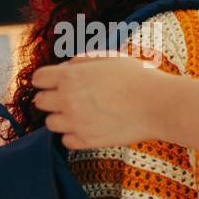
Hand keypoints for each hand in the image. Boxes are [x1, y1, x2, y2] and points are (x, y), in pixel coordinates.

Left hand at [31, 52, 157, 148]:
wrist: (160, 105)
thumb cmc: (138, 77)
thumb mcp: (109, 57)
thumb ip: (81, 61)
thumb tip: (65, 68)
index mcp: (70, 76)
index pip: (38, 79)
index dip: (47, 79)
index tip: (56, 82)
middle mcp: (68, 100)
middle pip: (40, 102)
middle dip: (52, 98)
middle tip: (71, 98)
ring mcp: (77, 123)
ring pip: (50, 123)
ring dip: (62, 118)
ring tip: (82, 114)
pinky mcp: (88, 141)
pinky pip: (66, 141)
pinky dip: (74, 135)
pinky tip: (89, 127)